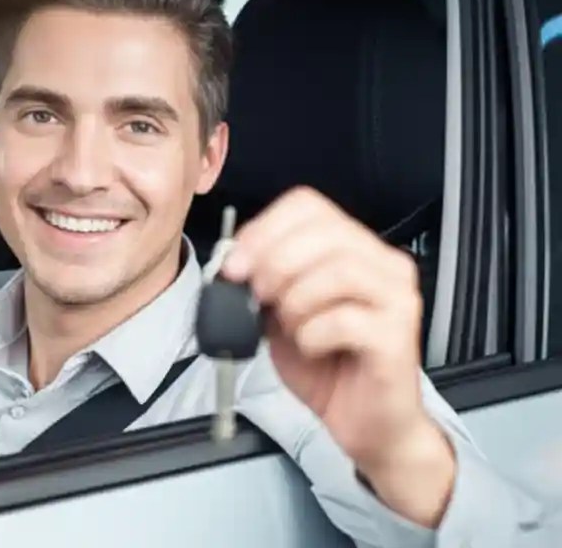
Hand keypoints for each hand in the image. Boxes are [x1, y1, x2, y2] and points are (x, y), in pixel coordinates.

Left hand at [219, 186, 455, 526]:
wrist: (368, 425)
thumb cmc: (327, 368)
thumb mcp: (280, 315)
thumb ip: (264, 281)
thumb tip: (232, 261)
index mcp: (355, 248)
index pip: (308, 206)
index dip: (264, 228)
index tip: (235, 262)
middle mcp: (385, 264)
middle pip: (323, 232)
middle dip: (274, 262)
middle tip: (257, 295)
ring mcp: (397, 298)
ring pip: (336, 270)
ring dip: (295, 300)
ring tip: (291, 327)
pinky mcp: (398, 336)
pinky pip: (344, 320)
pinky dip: (312, 335)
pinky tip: (312, 349)